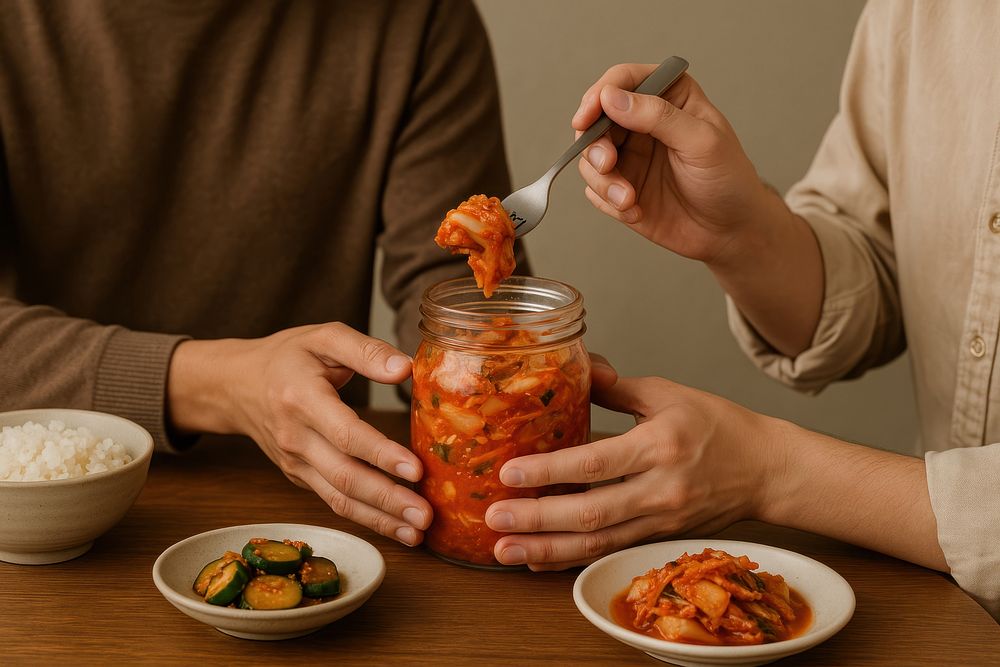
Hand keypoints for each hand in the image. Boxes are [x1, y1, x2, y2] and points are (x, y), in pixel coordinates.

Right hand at [168, 323, 431, 545]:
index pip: (345, 433)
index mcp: (302, 398)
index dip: (380, 454)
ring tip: (418, 533)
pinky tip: (396, 527)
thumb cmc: (287, 357)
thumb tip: (405, 369)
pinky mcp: (300, 477)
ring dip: (380, 520)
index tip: (415, 469)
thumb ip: (366, 350)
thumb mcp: (323, 337)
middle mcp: (296, 438)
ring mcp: (296, 463)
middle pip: (344, 477)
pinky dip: (366, 518)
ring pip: (339, 499)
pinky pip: (334, 502)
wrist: (236, 385)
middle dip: (387, 500)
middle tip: (425, 516)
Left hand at [485, 374, 778, 569]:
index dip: (548, 472)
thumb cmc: (720, 426)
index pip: (595, 463)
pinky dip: (571, 559)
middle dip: (537, 520)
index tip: (509, 472)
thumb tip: (574, 367)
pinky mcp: (660, 538)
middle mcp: (660, 490)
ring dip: (546, 550)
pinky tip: (538, 560)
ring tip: (504, 551)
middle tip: (494, 518)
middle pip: (591, 513)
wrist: (768, 469)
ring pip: (597, 543)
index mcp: (660, 445)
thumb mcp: (668, 393)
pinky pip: (610, 552)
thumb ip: (616, 387)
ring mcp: (661, 520)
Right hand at [573, 65, 780, 265]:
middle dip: (594, 144)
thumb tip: (611, 97)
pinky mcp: (621, 186)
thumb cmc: (728, 180)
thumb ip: (658, 116)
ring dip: (603, 180)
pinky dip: (608, 202)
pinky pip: (595, 189)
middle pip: (596, 119)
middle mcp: (643, 122)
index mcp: (668, 96)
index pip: (622, 80)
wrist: (730, 231)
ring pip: (590, 156)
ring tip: (628, 199)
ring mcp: (630, 155)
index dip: (598, 95)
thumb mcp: (701, 142)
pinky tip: (636, 211)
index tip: (586, 119)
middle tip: (608, 165)